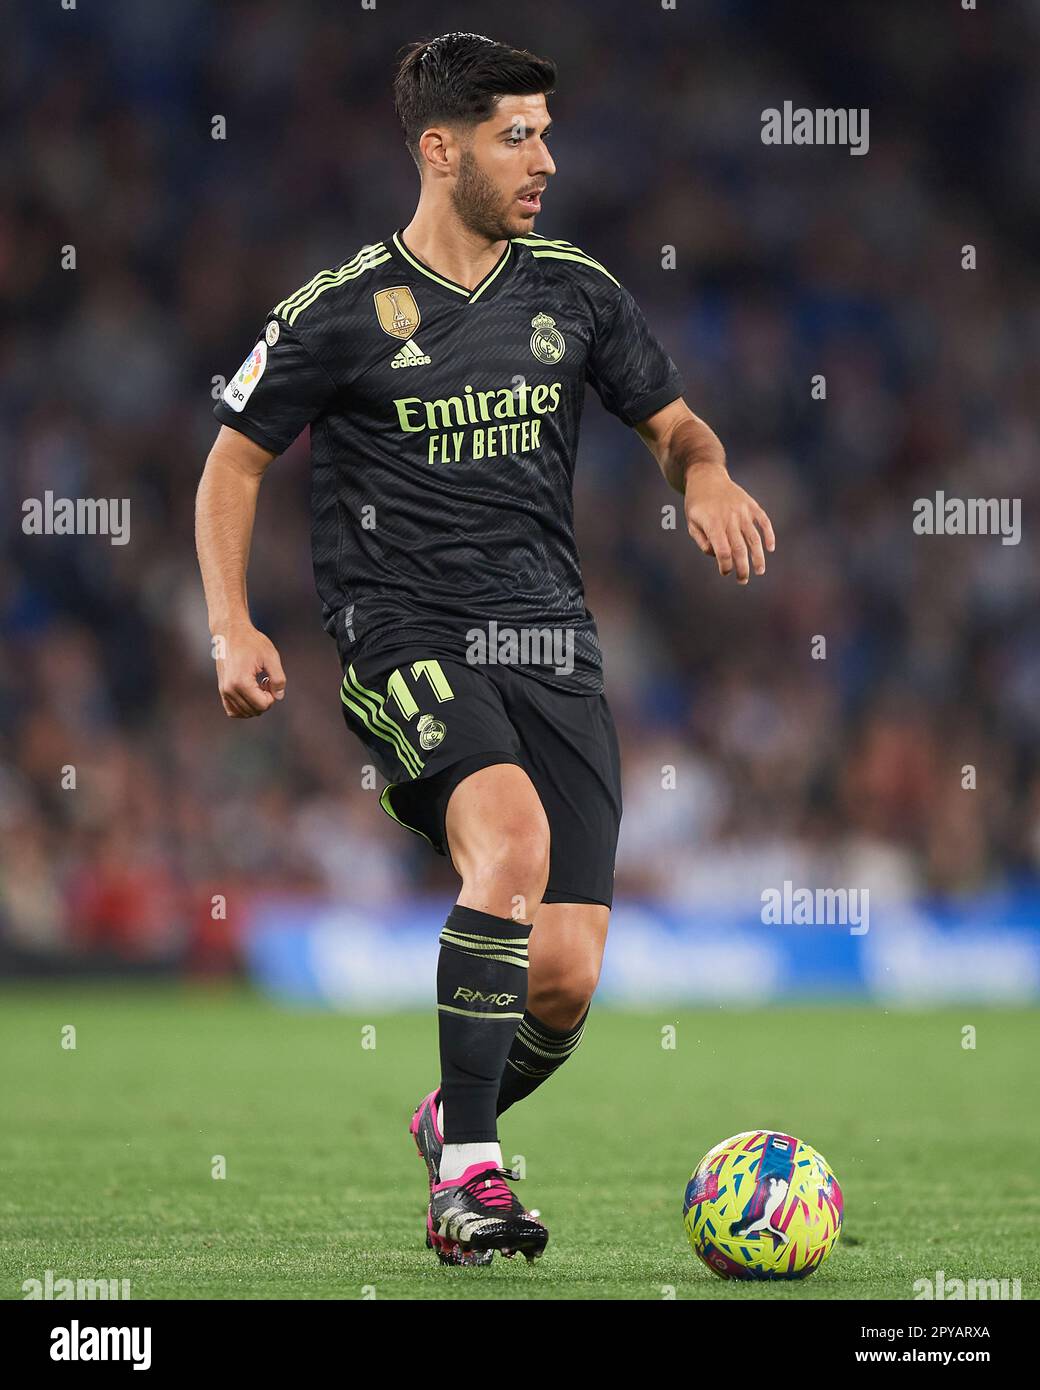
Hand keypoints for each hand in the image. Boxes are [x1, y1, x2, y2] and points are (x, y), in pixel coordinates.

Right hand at [213, 620, 285, 717]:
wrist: (231, 632)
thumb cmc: (251, 642)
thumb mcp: (271, 657)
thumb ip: (279, 679)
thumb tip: (278, 697)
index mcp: (241, 682)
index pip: (262, 705)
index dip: (272, 696)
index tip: (269, 679)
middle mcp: (229, 689)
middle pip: (254, 711)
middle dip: (264, 700)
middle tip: (265, 681)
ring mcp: (223, 691)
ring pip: (244, 713)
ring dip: (255, 703)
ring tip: (257, 685)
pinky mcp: (221, 690)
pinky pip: (232, 710)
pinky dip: (244, 708)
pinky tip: (250, 693)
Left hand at [684, 462, 774, 583]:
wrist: (707, 477)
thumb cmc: (697, 504)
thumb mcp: (691, 523)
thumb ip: (702, 541)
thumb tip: (716, 555)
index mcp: (713, 523)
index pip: (723, 551)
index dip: (725, 565)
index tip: (725, 572)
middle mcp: (730, 518)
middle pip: (740, 548)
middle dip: (742, 568)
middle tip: (743, 580)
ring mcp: (743, 511)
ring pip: (754, 538)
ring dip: (758, 557)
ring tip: (759, 571)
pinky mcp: (752, 505)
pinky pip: (764, 521)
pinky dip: (769, 535)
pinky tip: (770, 548)